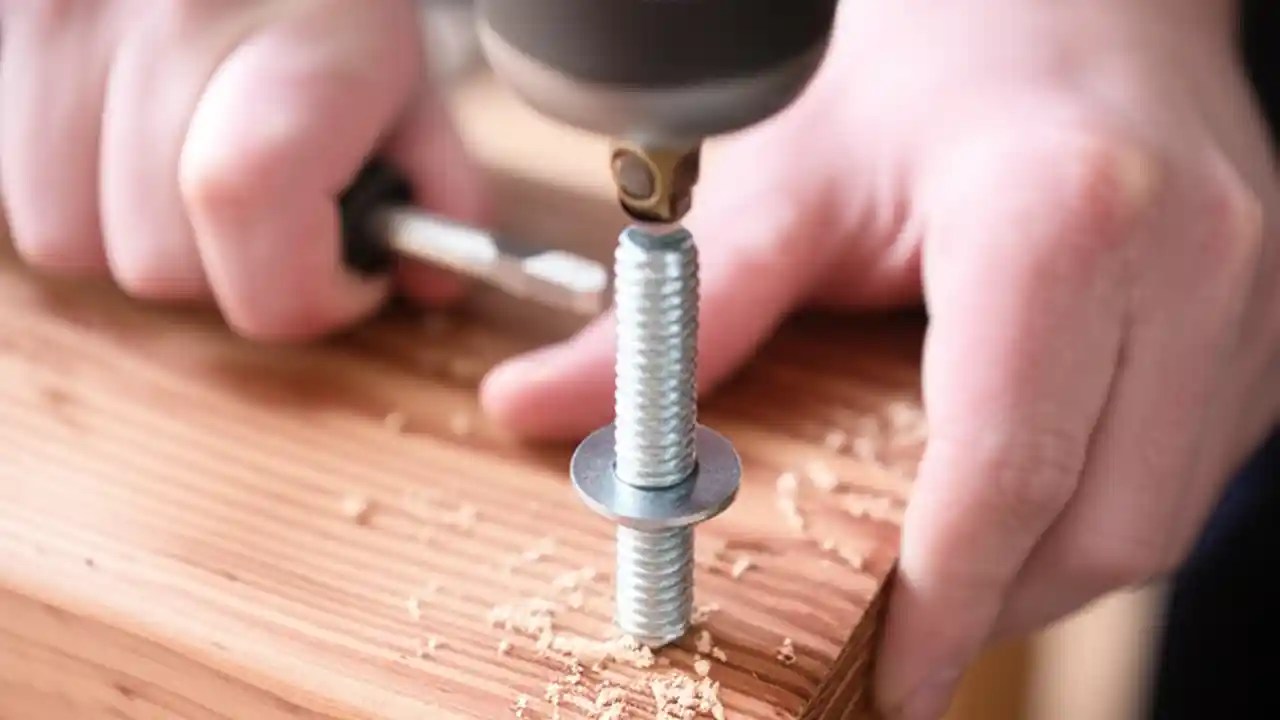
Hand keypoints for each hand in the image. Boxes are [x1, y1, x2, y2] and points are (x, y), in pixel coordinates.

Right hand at [1, 0, 484, 339]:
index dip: (299, 285)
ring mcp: (60, 15)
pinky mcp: (7, 26)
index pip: (248, 204)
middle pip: (159, 259)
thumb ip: (437, 180)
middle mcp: (163, 16)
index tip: (342, 275)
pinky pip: (17, 185)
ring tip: (192, 167)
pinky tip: (135, 143)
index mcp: (295, 37)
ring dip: (140, 234)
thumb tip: (424, 281)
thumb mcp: (408, 67)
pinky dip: (78, 190)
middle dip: (230, 265)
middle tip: (274, 208)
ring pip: (69, 239)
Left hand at [482, 1, 1278, 716]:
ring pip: (1160, 517)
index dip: (944, 597)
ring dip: (1049, 568)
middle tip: (909, 629)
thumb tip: (540, 405)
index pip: (1006, 465)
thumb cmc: (938, 56)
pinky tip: (1030, 483)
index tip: (893, 671)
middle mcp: (1190, 259)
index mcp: (1061, 217)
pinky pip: (1193, 470)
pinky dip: (1101, 507)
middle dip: (998, 603)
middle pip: (1104, 525)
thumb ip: (682, 312)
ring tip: (958, 562)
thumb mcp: (798, 175)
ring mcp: (1250, 294)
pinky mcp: (1265, 321)